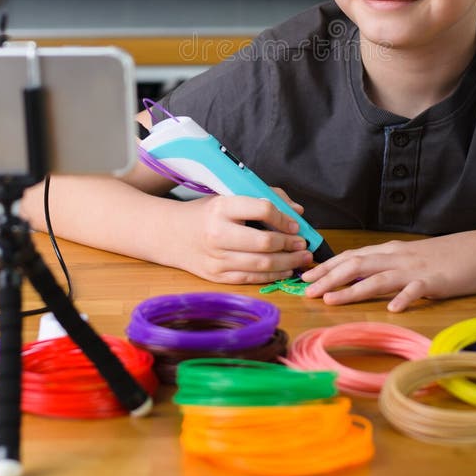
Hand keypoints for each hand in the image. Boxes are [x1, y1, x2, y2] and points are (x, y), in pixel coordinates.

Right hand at [164, 189, 313, 283]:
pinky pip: (251, 278)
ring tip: (302, 258)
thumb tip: (298, 212)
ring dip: (288, 263)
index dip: (284, 218)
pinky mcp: (217, 276)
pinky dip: (273, 276)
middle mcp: (218, 233)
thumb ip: (266, 198)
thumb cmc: (207, 212)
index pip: (262, 209)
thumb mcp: (229, 196)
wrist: (171, 234)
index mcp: (222, 207)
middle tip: (304, 244)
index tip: (296, 224)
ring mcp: (217, 258)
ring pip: (261, 264)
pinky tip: (285, 270)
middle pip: (265, 242)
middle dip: (290, 245)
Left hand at [302, 233, 475, 311]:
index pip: (350, 257)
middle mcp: (396, 258)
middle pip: (356, 265)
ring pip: (378, 278)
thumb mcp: (408, 257)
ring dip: (353, 289)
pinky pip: (416, 291)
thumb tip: (357, 272)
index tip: (304, 278)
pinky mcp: (434, 282)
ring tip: (331, 300)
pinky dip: (403, 298)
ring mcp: (414, 270)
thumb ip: (384, 264)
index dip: (326, 267)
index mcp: (389, 252)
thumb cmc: (442, 257)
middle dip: (329, 278)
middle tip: (306, 291)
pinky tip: (392, 309)